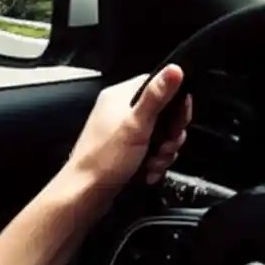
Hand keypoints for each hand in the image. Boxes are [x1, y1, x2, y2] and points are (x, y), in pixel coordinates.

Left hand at [66, 64, 191, 188]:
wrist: (85, 195)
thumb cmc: (103, 160)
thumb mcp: (137, 125)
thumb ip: (157, 96)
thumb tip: (174, 69)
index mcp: (120, 96)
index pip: (157, 85)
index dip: (174, 103)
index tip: (178, 120)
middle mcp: (120, 111)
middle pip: (163, 113)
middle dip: (169, 134)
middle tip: (164, 145)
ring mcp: (122, 132)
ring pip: (159, 135)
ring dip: (163, 152)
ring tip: (154, 161)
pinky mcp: (124, 150)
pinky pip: (150, 150)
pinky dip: (154, 162)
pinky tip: (148, 171)